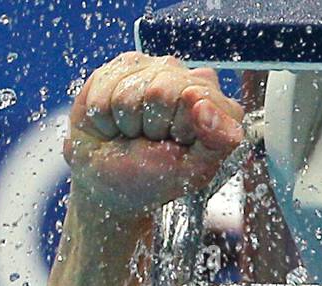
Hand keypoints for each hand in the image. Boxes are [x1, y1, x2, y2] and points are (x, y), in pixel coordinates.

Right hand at [64, 52, 245, 218]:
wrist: (104, 181)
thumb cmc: (151, 179)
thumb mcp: (192, 172)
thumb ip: (216, 142)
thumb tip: (205, 105)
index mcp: (217, 107)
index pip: (203, 98)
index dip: (184, 128)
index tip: (178, 145)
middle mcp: (189, 81)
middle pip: (164, 91)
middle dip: (153, 125)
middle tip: (152, 141)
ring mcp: (157, 70)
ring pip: (134, 90)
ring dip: (128, 122)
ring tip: (132, 134)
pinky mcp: (123, 66)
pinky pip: (107, 87)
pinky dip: (105, 114)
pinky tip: (114, 122)